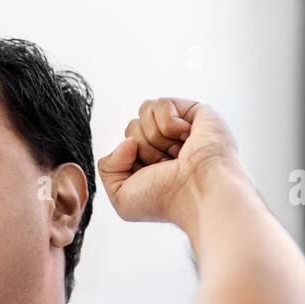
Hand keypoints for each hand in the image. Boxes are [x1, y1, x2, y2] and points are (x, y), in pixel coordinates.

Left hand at [97, 98, 240, 225]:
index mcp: (151, 162)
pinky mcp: (196, 112)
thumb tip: (128, 141)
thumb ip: (107, 167)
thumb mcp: (120, 196)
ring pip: (144, 110)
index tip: (151, 176)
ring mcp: (181, 127)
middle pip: (132, 126)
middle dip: (143, 147)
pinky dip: (169, 124)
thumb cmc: (165, 200)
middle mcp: (166, 144)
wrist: (197, 193)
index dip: (130, 159)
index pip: (125, 143)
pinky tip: (187, 139)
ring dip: (155, 136)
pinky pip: (161, 104)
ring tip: (177, 153)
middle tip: (166, 165)